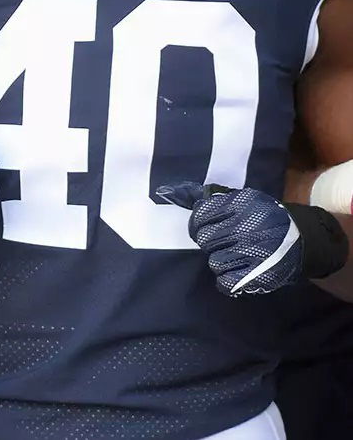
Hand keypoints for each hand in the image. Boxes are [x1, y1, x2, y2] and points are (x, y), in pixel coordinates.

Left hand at [157, 182, 301, 295]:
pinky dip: (226, 280)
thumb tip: (171, 192)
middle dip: (210, 242)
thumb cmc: (265, 217)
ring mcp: (251, 253)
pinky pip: (225, 281)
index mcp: (240, 206)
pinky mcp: (257, 275)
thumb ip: (210, 198)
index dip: (199, 223)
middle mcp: (244, 228)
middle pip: (205, 240)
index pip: (200, 216)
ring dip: (220, 259)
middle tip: (224, 242)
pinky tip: (234, 273)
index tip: (205, 228)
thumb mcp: (242, 199)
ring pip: (214, 261)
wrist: (303, 239)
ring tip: (234, 256)